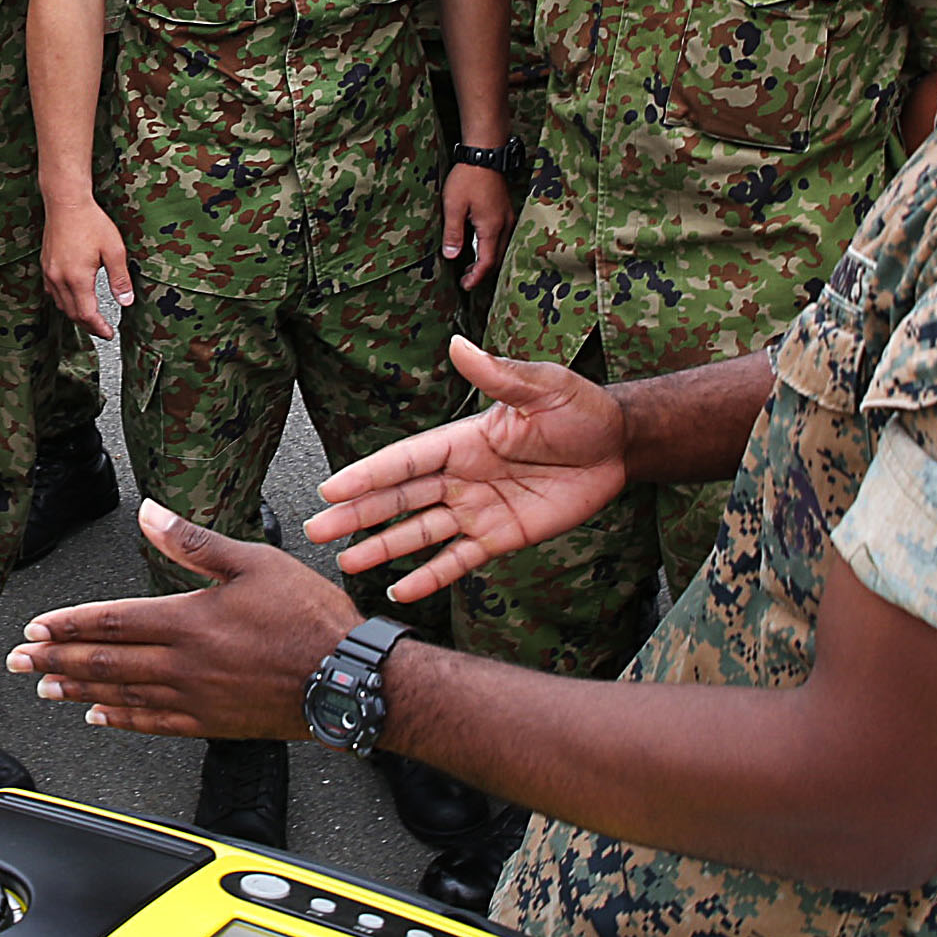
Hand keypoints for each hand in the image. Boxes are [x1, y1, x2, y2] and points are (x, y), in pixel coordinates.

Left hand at [4, 501, 358, 738]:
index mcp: (188, 619)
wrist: (347, 679)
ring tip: (45, 688)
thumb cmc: (309, 617)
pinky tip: (99, 718)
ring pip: (121, 695)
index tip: (36, 628)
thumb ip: (193, 542)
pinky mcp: (211, 722)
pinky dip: (120, 720)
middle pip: (104, 662)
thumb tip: (150, 512)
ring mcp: (194, 698)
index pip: (111, 622)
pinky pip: (153, 724)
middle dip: (56, 661)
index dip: (69, 626)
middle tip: (20, 662)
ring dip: (77, 691)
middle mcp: (183, 663)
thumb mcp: (253, 560)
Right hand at [42, 194, 132, 337]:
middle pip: (72, 314)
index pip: (87, 314)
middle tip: (102, 330)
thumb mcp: (114, 250)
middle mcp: (59, 278)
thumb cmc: (89, 221)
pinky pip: (52, 292)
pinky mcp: (46, 265)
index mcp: (77, 278)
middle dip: (88, 325)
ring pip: (61, 304)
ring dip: (76, 314)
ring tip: (90, 317)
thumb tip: (126, 301)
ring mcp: (50, 272)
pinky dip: (64, 301)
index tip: (109, 333)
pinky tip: (72, 297)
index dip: (98, 327)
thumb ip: (120, 278)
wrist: (66, 202)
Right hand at [301, 338, 628, 599]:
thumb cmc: (580, 409)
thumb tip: (459, 347)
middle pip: (399, 499)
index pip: (404, 461)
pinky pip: (459, 561)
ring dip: (383, 547)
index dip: (367, 476)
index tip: (330, 489)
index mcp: (461, 440)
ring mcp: (478, 509)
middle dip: (357, 515)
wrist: (619, 446)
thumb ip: (499, 375)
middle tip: (317, 531)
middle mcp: (460, 477)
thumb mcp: (542, 388)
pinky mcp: (502, 537)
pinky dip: (430, 576)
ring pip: (420, 532)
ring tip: (347, 563)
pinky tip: (401, 589)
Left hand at [441, 164, 513, 291]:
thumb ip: (453, 233)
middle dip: (482, 272)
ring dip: (487, 260)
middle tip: (466, 279)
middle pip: (497, 258)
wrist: (485, 153)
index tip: (465, 285)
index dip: (476, 277)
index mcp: (492, 228)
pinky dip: (491, 247)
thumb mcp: (454, 206)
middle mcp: (504, 225)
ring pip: (501, 248)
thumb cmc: (468, 177)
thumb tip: (452, 256)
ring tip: (470, 266)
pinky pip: (502, 237)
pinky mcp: (506, 210)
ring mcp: (507, 217)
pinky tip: (479, 245)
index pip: (486, 262)